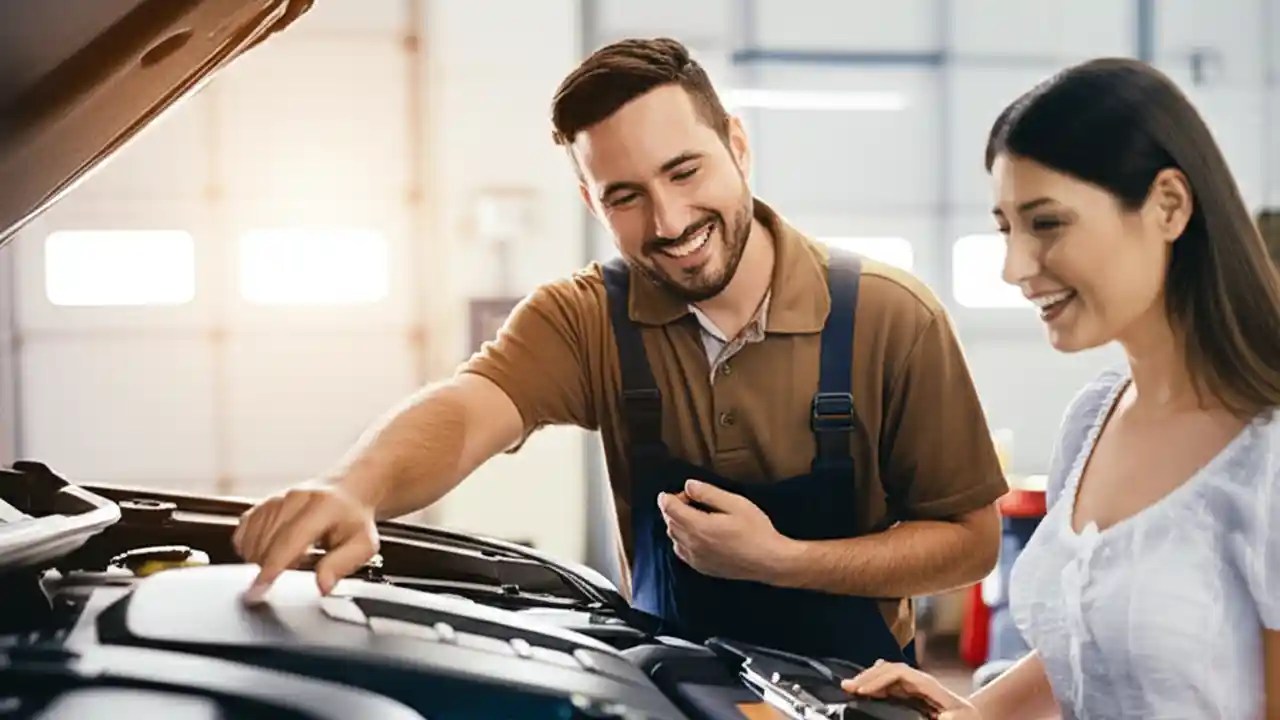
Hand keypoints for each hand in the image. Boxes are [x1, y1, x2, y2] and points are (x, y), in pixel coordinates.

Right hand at [232, 484, 378, 602]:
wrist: (348, 490)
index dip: (271, 568)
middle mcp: (294, 498)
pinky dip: (250, 548)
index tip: (257, 590)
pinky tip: (271, 550)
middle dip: (272, 567)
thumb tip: (323, 585)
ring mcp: (275, 499)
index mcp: (321, 507)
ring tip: (291, 556)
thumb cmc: (354, 520)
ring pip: (252, 540)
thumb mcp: (363, 545)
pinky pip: (243, 533)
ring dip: (262, 559)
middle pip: (266, 544)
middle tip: (299, 565)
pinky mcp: (262, 503)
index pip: (288, 540)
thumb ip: (342, 565)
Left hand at [657, 479, 792, 581]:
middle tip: (690, 500)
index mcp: (699, 527)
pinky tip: (696, 535)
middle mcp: (693, 545)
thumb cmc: (756, 530)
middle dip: (673, 509)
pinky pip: (682, 552)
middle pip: (670, 523)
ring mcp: (696, 559)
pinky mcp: (702, 568)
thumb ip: (708, 493)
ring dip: (677, 524)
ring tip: (694, 516)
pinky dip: (682, 540)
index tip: (668, 493)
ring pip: (674, 538)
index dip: (666, 498)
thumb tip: (688, 486)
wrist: (769, 561)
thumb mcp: (735, 503)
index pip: (670, 510)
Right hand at [841, 660, 979, 719]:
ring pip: (886, 677)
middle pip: (888, 670)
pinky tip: (864, 690)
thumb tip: (941, 716)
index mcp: (929, 685)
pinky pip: (889, 687)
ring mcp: (914, 688)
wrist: (974, 719)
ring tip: (850, 688)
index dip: (879, 679)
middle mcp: (919, 682)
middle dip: (867, 677)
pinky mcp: (911, 696)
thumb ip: (949, 718)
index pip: (899, 673)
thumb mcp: (960, 719)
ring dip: (868, 680)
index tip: (863, 690)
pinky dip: (874, 687)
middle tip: (847, 687)